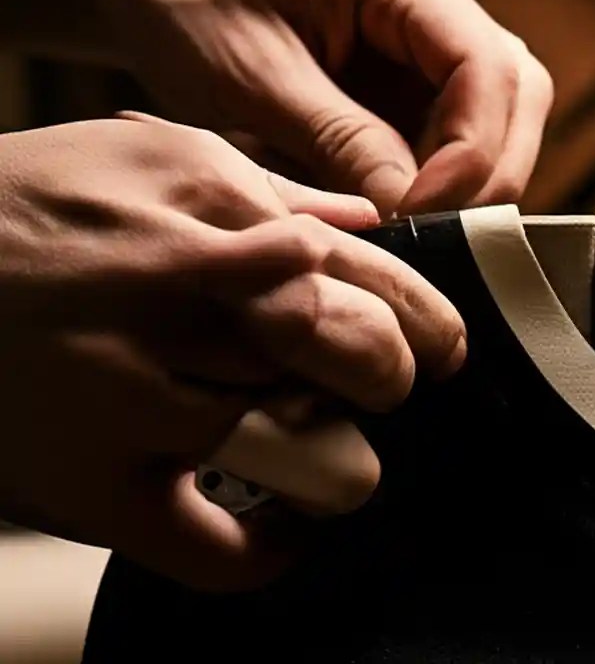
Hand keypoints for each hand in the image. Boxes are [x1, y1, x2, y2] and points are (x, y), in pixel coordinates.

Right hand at [0, 115, 465, 590]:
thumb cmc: (20, 207)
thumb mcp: (144, 153)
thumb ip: (264, 186)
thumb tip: (362, 222)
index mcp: (217, 218)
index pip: (375, 279)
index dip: (429, 321)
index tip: (442, 347)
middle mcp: (190, 306)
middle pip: (361, 361)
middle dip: (392, 380)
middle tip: (381, 389)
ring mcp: (143, 400)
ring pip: (312, 451)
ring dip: (333, 453)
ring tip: (314, 441)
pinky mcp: (97, 486)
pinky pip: (220, 551)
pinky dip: (268, 551)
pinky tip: (278, 529)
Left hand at [65, 0, 554, 217]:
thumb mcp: (249, 75)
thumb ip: (340, 142)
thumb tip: (413, 215)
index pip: (487, 67)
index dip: (473, 152)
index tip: (422, 213)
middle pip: (516, 87)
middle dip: (489, 170)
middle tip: (440, 234)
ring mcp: (425, 28)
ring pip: (498, 108)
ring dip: (469, 174)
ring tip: (417, 223)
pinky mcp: (408, 63)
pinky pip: (454, 120)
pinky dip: (440, 170)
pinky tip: (402, 201)